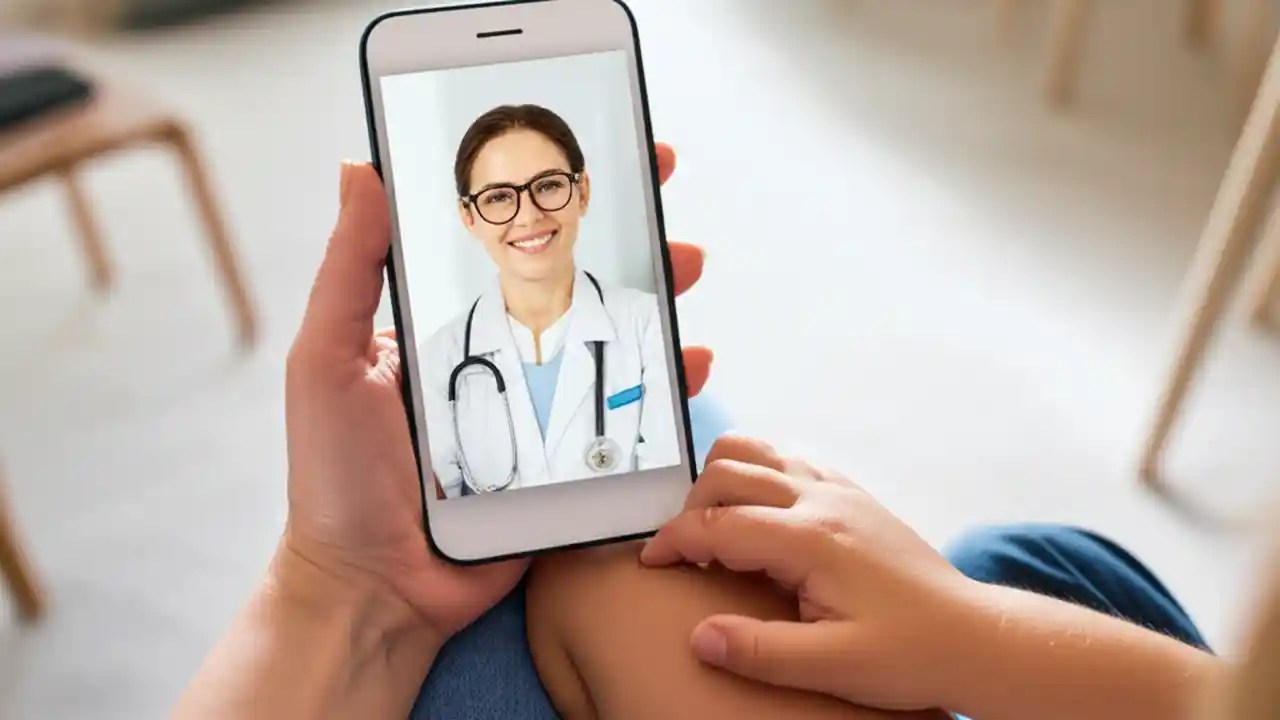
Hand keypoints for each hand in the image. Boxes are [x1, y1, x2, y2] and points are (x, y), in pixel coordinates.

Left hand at [282, 144, 709, 645]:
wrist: (373, 589)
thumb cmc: (335, 478)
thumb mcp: (327, 359)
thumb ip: (351, 267)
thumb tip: (361, 166)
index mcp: (440, 323)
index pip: (502, 240)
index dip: (547, 192)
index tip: (589, 146)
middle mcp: (494, 356)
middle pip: (572, 280)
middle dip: (622, 232)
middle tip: (661, 190)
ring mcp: (536, 407)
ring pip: (610, 338)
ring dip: (656, 297)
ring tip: (686, 268)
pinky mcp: (566, 458)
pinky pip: (625, 410)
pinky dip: (665, 385)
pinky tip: (687, 365)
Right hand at [639, 435, 984, 711]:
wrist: (973, 636)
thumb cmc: (909, 653)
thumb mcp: (834, 666)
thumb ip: (762, 652)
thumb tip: (701, 637)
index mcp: (811, 539)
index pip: (717, 523)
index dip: (674, 541)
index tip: (651, 562)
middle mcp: (821, 500)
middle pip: (727, 470)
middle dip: (691, 506)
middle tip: (686, 552)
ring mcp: (839, 490)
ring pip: (757, 449)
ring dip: (722, 477)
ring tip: (716, 524)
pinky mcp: (852, 494)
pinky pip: (789, 458)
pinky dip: (758, 472)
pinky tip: (760, 514)